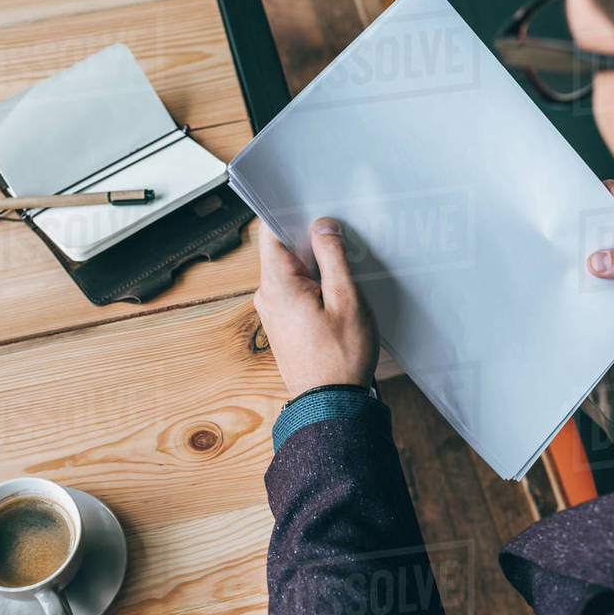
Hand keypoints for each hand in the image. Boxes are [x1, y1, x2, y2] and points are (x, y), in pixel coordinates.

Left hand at [253, 218, 378, 396]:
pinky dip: (314, 285)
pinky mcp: (283, 323)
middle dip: (311, 241)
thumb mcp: (346, 299)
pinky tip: (336, 292)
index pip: (271, 231)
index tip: (315, 210)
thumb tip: (323, 225)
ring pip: (292, 270)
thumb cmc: (340, 359)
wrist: (332, 404)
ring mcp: (273, 310)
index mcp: (277, 285)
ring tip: (343, 271)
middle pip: (283, 250)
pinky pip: (295, 290)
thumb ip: (333, 257)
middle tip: (341, 241)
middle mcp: (267, 296)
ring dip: (316, 265)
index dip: (291, 214)